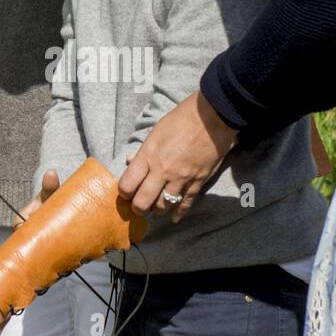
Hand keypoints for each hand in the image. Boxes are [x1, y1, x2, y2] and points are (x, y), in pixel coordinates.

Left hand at [117, 90, 237, 221]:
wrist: (212, 117)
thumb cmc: (181, 119)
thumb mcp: (156, 132)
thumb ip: (143, 151)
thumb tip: (130, 162)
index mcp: (148, 155)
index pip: (128, 184)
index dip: (124, 192)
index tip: (126, 192)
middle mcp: (162, 170)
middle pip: (143, 202)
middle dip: (137, 208)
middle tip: (138, 206)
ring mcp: (181, 178)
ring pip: (163, 206)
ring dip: (157, 209)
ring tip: (155, 207)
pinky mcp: (197, 182)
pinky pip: (185, 204)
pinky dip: (178, 214)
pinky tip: (173, 218)